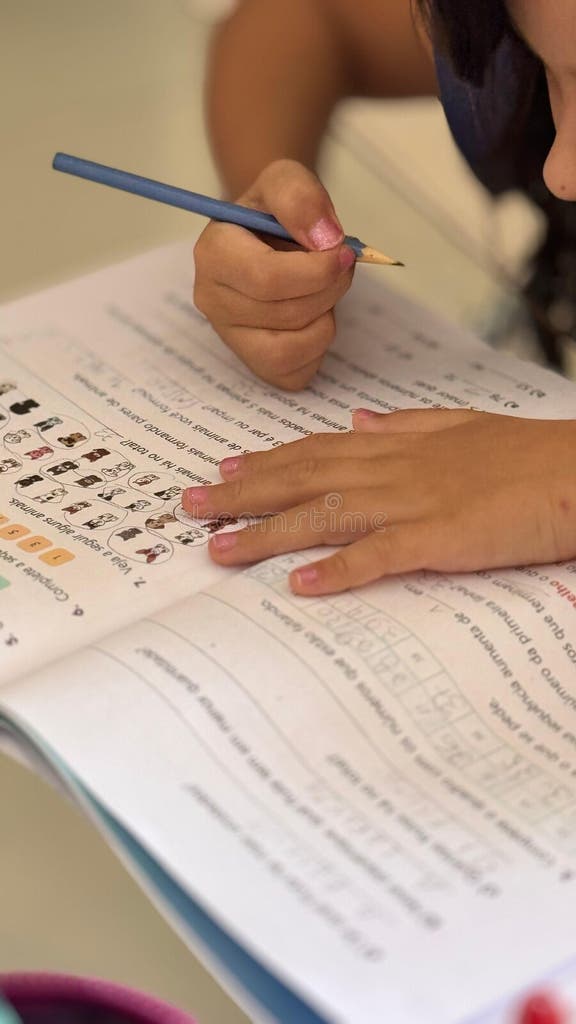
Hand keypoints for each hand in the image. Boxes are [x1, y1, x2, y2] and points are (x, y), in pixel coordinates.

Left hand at [181, 408, 575, 594]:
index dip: (265, 462)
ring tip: (219, 550)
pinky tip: (301, 587)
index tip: (223, 470)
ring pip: (325, 514)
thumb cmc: (527, 455)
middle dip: (242, 494)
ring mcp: (415, 503)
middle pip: (303, 479)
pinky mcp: (442, 537)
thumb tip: (358, 421)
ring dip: (267, 533)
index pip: (316, 450)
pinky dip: (339, 570)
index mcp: (399, 445)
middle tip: (190, 507)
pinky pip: (380, 556)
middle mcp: (394, 469)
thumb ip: (406, 425)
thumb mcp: (461, 427)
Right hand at [193, 159, 354, 390]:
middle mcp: (212, 301)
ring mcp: (230, 337)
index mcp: (213, 254)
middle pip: (284, 313)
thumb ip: (300, 196)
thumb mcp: (284, 180)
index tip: (343, 251)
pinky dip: (317, 347)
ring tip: (324, 291)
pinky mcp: (255, 365)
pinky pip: (295, 374)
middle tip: (342, 265)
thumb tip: (325, 239)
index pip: (266, 279)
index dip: (317, 270)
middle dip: (329, 289)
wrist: (265, 237)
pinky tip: (314, 318)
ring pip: (289, 349)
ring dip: (324, 319)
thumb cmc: (273, 213)